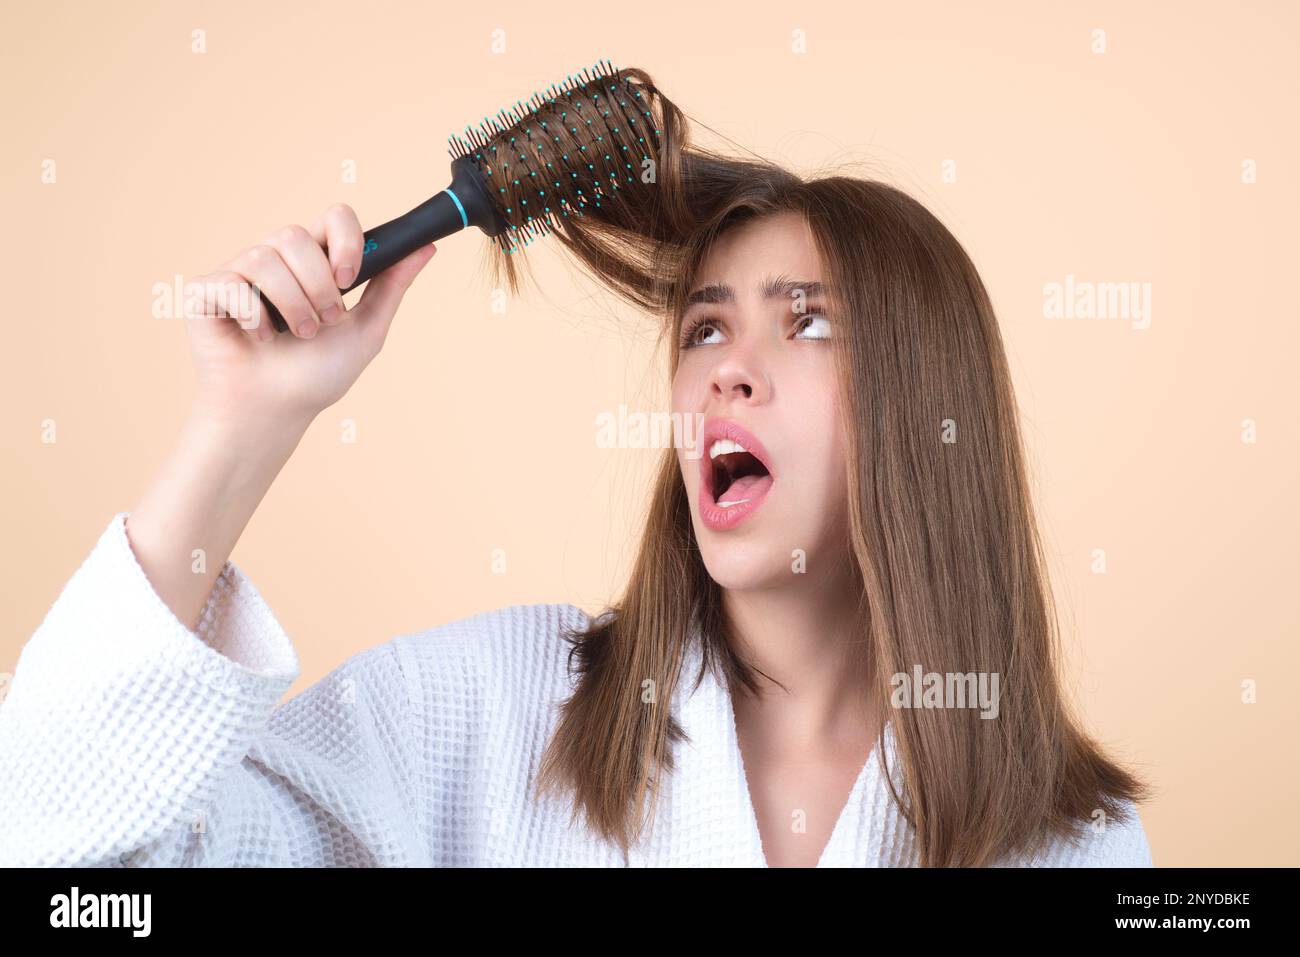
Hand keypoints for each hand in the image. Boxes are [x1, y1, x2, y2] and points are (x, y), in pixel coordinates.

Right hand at [183, 202, 436, 424]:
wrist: (276, 411)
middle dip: (317, 287)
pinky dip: (253, 318)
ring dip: (291, 306)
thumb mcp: (366, 329)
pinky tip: (259, 338)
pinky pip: (232, 284)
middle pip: (294, 235)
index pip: (333, 217)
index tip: (350, 279)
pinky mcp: (206, 291)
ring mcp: (238, 272)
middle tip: (322, 323)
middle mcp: (275, 259)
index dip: (344, 241)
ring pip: (264, 257)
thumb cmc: (316, 374)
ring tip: (295, 336)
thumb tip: (425, 247)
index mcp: (314, 262)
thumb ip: (392, 286)